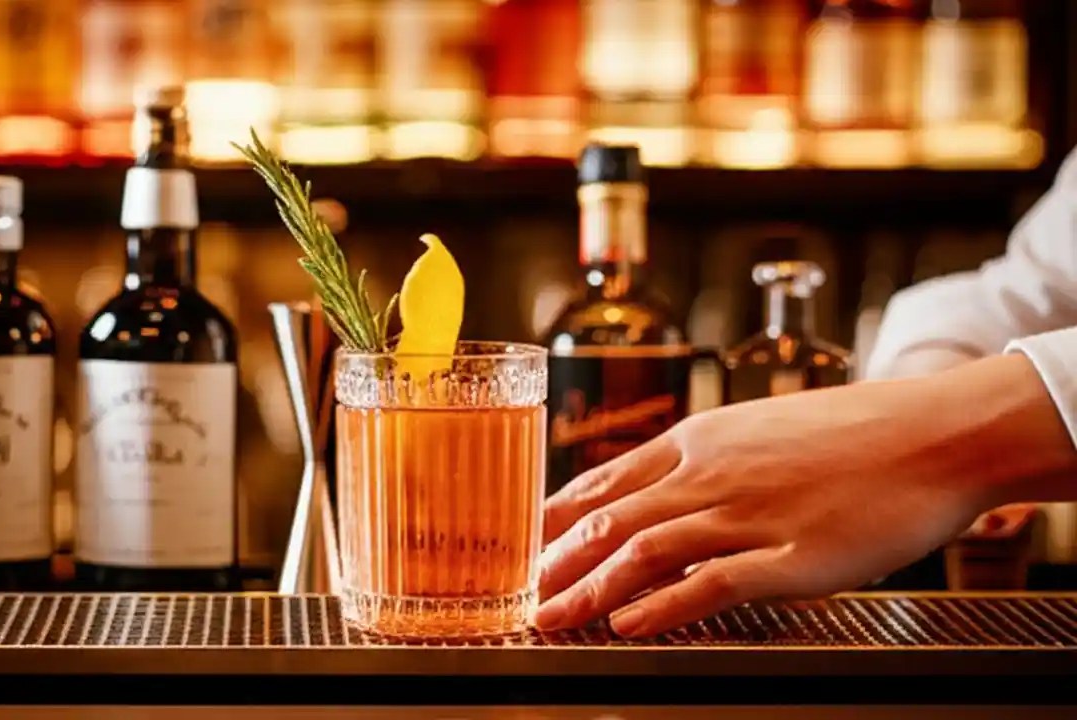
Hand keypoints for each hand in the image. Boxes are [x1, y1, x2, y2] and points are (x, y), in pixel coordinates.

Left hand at [532, 354, 1075, 637]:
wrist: (932, 435)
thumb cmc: (850, 435)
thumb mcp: (758, 430)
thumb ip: (702, 459)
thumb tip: (656, 488)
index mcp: (700, 440)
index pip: (604, 479)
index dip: (556, 517)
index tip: (522, 543)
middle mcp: (709, 473)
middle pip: (609, 519)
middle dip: (556, 562)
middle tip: (518, 594)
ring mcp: (746, 514)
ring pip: (644, 550)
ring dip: (588, 588)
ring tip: (550, 618)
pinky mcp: (789, 557)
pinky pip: (710, 584)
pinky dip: (662, 607)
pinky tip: (628, 626)